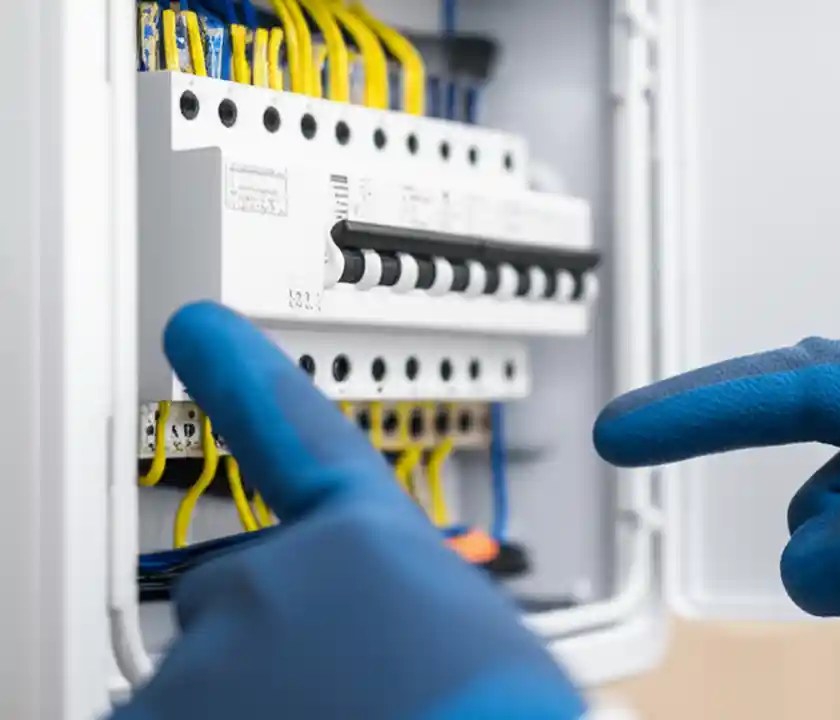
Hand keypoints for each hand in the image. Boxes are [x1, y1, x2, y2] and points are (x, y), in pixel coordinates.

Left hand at [114, 302, 581, 719]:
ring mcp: (211, 657)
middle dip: (275, 646)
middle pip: (241, 591)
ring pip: (201, 679)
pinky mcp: (161, 716)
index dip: (245, 375)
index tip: (197, 328)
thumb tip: (380, 641)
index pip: (297, 434)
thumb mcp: (481, 654)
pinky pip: (173, 719)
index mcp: (374, 547)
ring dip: (253, 710)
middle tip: (349, 704)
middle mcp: (279, 578)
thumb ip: (410, 615)